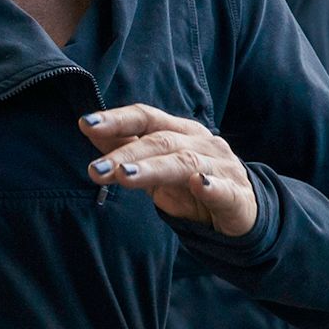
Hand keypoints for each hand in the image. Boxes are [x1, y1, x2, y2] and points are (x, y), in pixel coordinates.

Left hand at [81, 104, 258, 236]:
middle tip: (94, 169)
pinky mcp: (237, 198)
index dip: (117, 119)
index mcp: (180, 132)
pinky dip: (212, 187)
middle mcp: (201, 144)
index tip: (84, 124)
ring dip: (153, 168)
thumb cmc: (193, 186)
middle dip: (125, 153)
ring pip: (185, 164)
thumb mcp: (156, 167)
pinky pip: (224, 190)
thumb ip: (128, 149)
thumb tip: (90, 130)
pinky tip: (199, 186)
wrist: (243, 211)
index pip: (147, 117)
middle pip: (161, 141)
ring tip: (124, 176)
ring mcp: (221, 169)